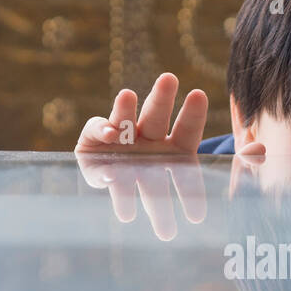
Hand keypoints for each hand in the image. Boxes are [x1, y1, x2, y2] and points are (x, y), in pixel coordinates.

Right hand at [76, 73, 207, 240]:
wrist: (114, 188)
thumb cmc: (157, 191)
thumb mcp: (175, 193)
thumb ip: (189, 193)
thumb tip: (196, 213)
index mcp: (173, 148)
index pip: (186, 132)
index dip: (192, 116)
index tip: (198, 94)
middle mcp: (147, 139)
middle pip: (155, 117)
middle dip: (161, 98)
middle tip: (168, 77)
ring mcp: (119, 139)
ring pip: (123, 120)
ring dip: (124, 109)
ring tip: (127, 95)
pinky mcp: (92, 141)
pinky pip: (96, 130)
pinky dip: (100, 130)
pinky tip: (108, 134)